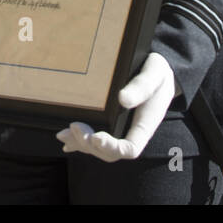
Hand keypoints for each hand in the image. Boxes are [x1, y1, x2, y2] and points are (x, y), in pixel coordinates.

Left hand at [56, 52, 174, 161]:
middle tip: (75, 127)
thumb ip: (143, 86)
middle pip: (110, 153)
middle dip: (90, 145)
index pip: (130, 149)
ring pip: (100, 148)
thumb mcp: (155, 73)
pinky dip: (78, 140)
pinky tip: (65, 138)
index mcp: (146, 124)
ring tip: (64, 134)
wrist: (157, 69)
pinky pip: (94, 138)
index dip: (112, 147)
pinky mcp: (110, 123)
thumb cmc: (158, 72)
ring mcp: (121, 130)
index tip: (97, 136)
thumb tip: (123, 99)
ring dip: (81, 144)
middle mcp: (132, 132)